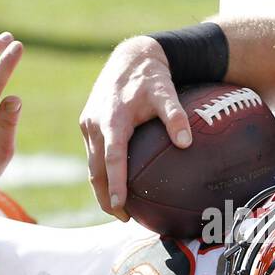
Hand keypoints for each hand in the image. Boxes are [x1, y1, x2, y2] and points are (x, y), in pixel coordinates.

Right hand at [80, 36, 191, 220]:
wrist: (130, 57)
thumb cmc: (151, 77)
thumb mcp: (167, 92)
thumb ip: (176, 116)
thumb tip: (185, 143)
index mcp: (112, 120)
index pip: (112, 158)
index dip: (114, 183)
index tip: (119, 205)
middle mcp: (95, 124)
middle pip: (96, 169)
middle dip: (105, 196)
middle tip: (123, 217)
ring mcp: (88, 125)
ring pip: (92, 164)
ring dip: (102, 187)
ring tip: (118, 209)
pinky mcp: (88, 124)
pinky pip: (93, 154)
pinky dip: (102, 172)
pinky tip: (116, 185)